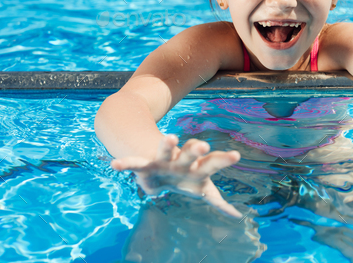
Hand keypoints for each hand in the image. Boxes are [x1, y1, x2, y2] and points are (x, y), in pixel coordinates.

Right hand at [111, 134, 241, 216]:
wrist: (158, 165)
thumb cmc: (184, 178)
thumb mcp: (201, 189)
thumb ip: (217, 201)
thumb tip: (237, 215)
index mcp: (197, 167)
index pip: (212, 162)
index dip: (223, 159)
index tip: (236, 155)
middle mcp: (181, 160)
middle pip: (190, 152)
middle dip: (195, 149)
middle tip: (203, 145)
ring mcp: (163, 160)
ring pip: (166, 150)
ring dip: (168, 144)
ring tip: (171, 138)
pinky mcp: (144, 165)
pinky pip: (134, 163)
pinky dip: (125, 163)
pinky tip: (115, 165)